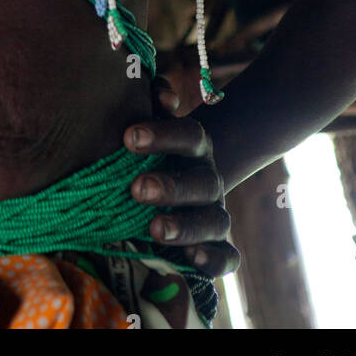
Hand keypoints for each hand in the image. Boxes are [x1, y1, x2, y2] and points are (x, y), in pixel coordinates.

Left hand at [124, 76, 239, 278]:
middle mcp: (208, 178)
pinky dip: (214, 259)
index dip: (163, 135)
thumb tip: (164, 97)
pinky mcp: (215, 245)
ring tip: (154, 229)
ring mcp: (215, 212)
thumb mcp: (146, 124)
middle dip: (171, 186)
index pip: (189, 135)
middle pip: (202, 182)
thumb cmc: (148, 151)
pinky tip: (191, 259)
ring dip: (186, 225)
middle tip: (137, 189)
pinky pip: (227, 256)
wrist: (170, 184)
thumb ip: (151, 101)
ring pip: (215, 220)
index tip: (128, 138)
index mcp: (195, 145)